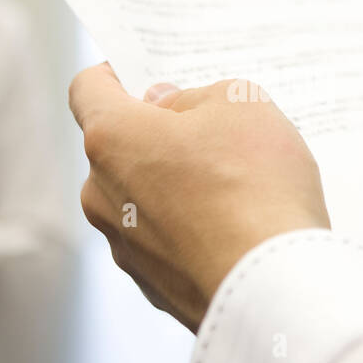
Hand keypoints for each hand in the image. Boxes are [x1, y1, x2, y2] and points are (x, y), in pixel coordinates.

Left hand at [68, 62, 330, 332]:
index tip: (142, 76)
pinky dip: (191, 232)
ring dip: (175, 188)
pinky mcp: (152, 288)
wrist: (274, 288)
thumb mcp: (242, 104)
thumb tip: (172, 107)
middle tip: (212, 135)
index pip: (88, 90)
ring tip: (237, 190)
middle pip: (118, 149)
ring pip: (141, 200)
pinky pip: (165, 244)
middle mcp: (101, 194)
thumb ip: (197, 95)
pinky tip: (236, 232)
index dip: (115, 75)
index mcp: (111, 138)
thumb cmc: (256, 185)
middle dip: (157, 136)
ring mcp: (123, 247)